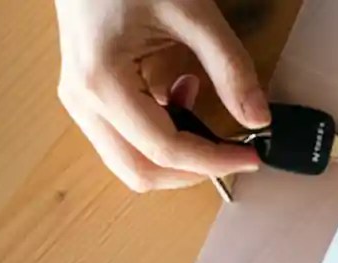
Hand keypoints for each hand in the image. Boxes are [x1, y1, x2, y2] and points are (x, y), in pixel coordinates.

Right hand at [54, 0, 266, 191]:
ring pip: (130, 164)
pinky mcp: (86, 98)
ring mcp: (79, 102)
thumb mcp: (192, 12)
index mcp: (102, 81)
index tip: (253, 156)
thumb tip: (259, 119)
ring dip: (176, 154)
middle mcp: (82, 101)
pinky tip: (180, 93)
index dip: (215, 161)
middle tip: (233, 148)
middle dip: (194, 171)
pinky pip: (125, 140)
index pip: (165, 150)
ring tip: (199, 103)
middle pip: (141, 173)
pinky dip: (160, 134)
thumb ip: (230, 67)